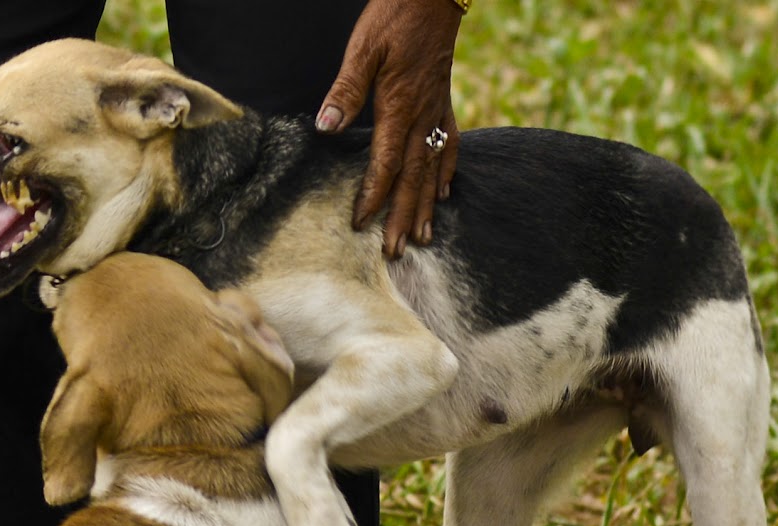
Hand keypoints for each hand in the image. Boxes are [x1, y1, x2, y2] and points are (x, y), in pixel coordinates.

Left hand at [316, 0, 462, 257]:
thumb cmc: (395, 17)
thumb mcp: (363, 49)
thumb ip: (346, 90)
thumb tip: (326, 127)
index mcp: (399, 107)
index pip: (386, 163)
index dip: (375, 196)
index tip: (363, 224)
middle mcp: (423, 117)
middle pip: (413, 177)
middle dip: (403, 216)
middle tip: (395, 251)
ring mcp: (438, 111)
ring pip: (433, 168)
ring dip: (426, 205)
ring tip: (422, 237)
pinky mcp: (445, 101)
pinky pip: (451, 144)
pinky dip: (447, 171)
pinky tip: (444, 191)